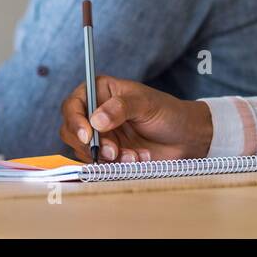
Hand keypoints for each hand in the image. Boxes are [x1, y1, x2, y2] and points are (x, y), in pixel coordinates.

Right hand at [59, 75, 212, 162]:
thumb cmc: (167, 112)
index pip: (73, 105)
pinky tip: (137, 159)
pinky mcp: (108, 154)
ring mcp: (101, 135)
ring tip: (133, 155)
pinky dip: (116, 165)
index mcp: (101, 91)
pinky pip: (100, 164)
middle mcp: (96, 113)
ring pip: (85, 151)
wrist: (185, 138)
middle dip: (91, 145)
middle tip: (114, 151)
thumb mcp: (146, 104)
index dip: (75, 120)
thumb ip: (121, 108)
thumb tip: (96, 120)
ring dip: (107, 157)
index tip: (87, 135)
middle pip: (72, 131)